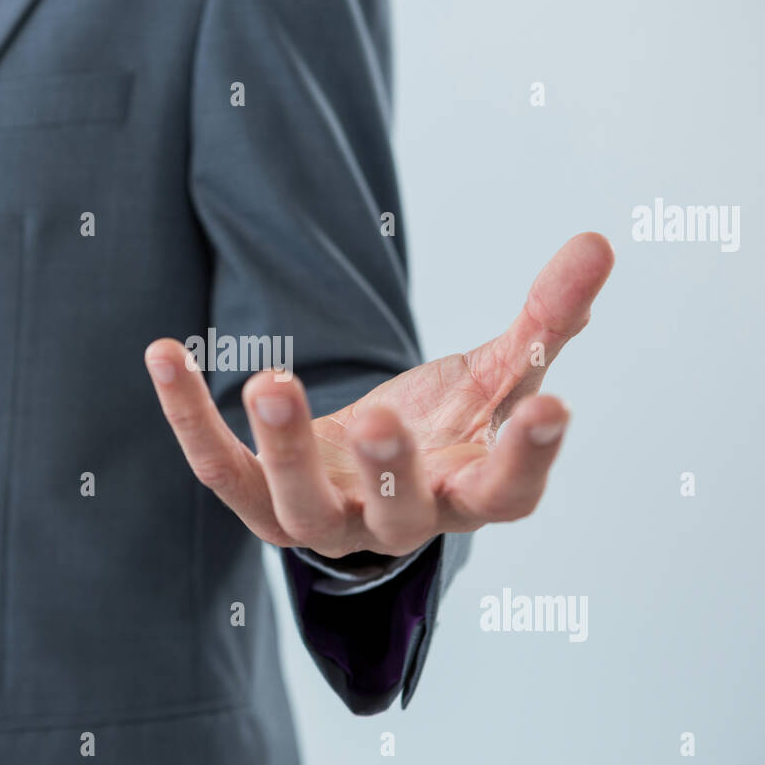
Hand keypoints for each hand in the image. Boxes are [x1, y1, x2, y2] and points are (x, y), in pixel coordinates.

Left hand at [143, 232, 614, 558]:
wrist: (368, 471)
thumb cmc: (444, 426)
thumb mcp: (495, 374)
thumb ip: (545, 318)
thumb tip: (599, 241)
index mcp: (469, 493)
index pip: (509, 493)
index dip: (530, 456)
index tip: (552, 403)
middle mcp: (400, 523)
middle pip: (400, 516)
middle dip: (391, 470)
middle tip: (383, 420)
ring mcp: (325, 519)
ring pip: (301, 509)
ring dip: (284, 450)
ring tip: (272, 381)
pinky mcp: (258, 501)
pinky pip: (218, 468)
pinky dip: (189, 415)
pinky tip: (164, 351)